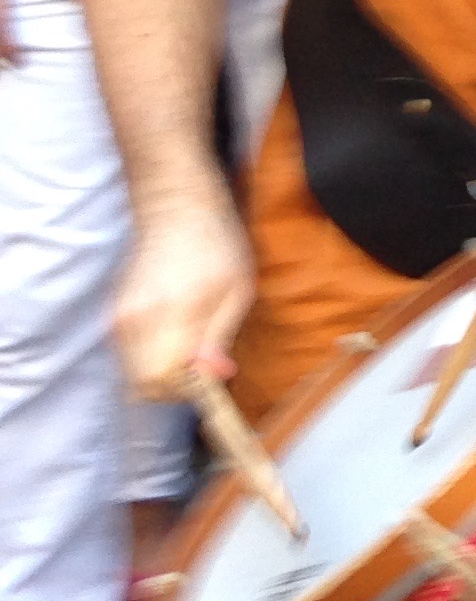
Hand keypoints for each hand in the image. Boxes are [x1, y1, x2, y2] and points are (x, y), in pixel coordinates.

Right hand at [114, 184, 252, 401]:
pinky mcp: (114, 315)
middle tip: (205, 369)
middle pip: (143, 384)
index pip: (163, 378)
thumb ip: (220, 337)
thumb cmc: (217, 246)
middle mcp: (135, 319)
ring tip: (193, 350)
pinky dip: (151, 359)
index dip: (188, 389)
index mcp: (171, 311)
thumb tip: (214, 378)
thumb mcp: (237, 291)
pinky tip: (176, 339)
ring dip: (163, 374)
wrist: (176, 211)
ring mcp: (119, 317)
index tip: (212, 378)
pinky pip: (129, 356)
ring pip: (133, 374)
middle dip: (175, 387)